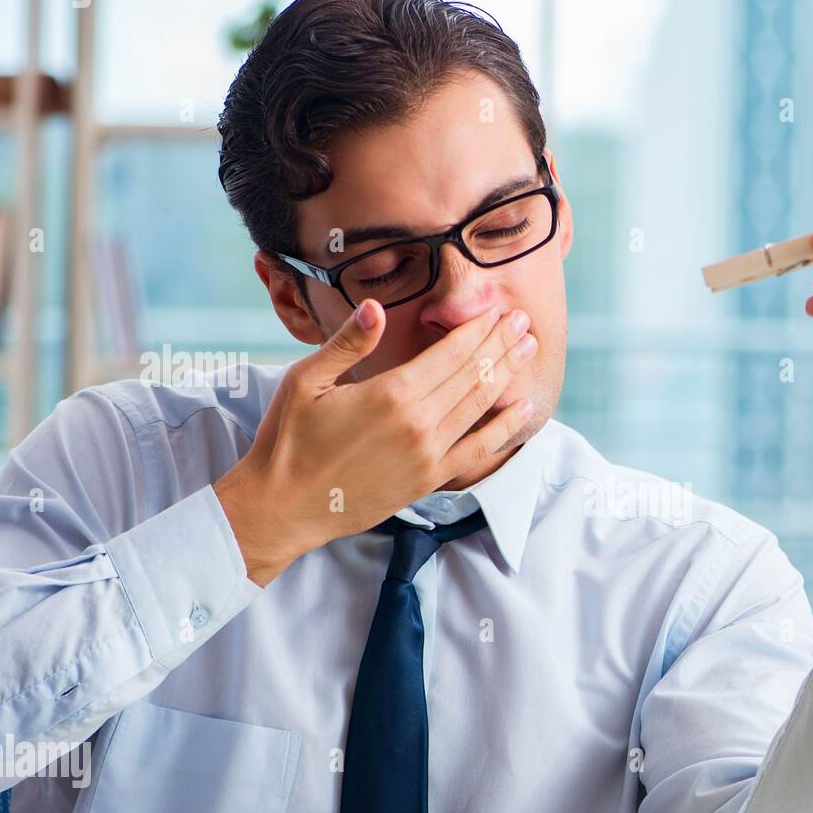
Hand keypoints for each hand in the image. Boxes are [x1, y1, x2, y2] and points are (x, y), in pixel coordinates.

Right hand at [214, 299, 537, 585]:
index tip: (496, 310)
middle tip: (521, 322)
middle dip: (500, 345)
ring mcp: (429, 454)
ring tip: (527, 350)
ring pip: (480, 406)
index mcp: (391, 393)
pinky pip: (478, 449)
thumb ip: (348, 343)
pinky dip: (504, 427)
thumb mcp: (306, 381)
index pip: (450, 353)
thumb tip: (377, 306)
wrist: (285, 506)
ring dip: (506, 374)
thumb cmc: (288, 440)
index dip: (477, 329)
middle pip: (473, 375)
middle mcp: (419, 423)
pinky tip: (523, 408)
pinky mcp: (429, 480)